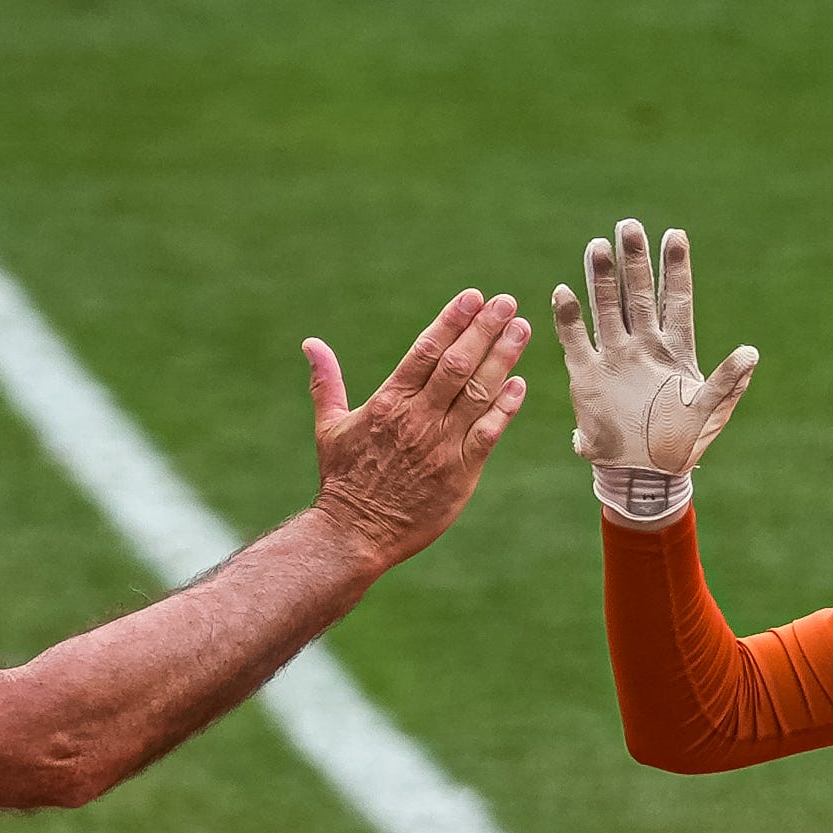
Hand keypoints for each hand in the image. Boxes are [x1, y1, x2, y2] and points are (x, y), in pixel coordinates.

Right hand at [304, 290, 529, 572]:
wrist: (355, 534)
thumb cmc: (343, 480)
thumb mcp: (329, 427)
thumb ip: (326, 382)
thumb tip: (311, 343)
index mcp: (389, 402)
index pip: (426, 350)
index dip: (451, 321)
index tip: (473, 297)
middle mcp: (418, 418)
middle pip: (457, 364)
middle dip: (484, 330)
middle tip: (506, 302)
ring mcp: (441, 446)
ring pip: (478, 392)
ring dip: (502, 358)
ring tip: (521, 329)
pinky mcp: (460, 473)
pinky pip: (488, 434)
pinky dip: (505, 408)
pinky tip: (519, 384)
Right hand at [552, 219, 756, 522]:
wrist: (644, 474)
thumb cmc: (680, 444)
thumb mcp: (711, 414)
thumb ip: (728, 382)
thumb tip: (752, 352)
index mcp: (675, 352)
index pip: (676, 301)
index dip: (676, 268)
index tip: (674, 234)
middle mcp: (643, 347)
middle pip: (639, 295)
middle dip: (634, 261)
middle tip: (628, 226)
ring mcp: (615, 358)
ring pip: (608, 308)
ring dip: (602, 278)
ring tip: (597, 245)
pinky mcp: (589, 377)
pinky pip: (575, 341)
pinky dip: (569, 318)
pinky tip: (562, 291)